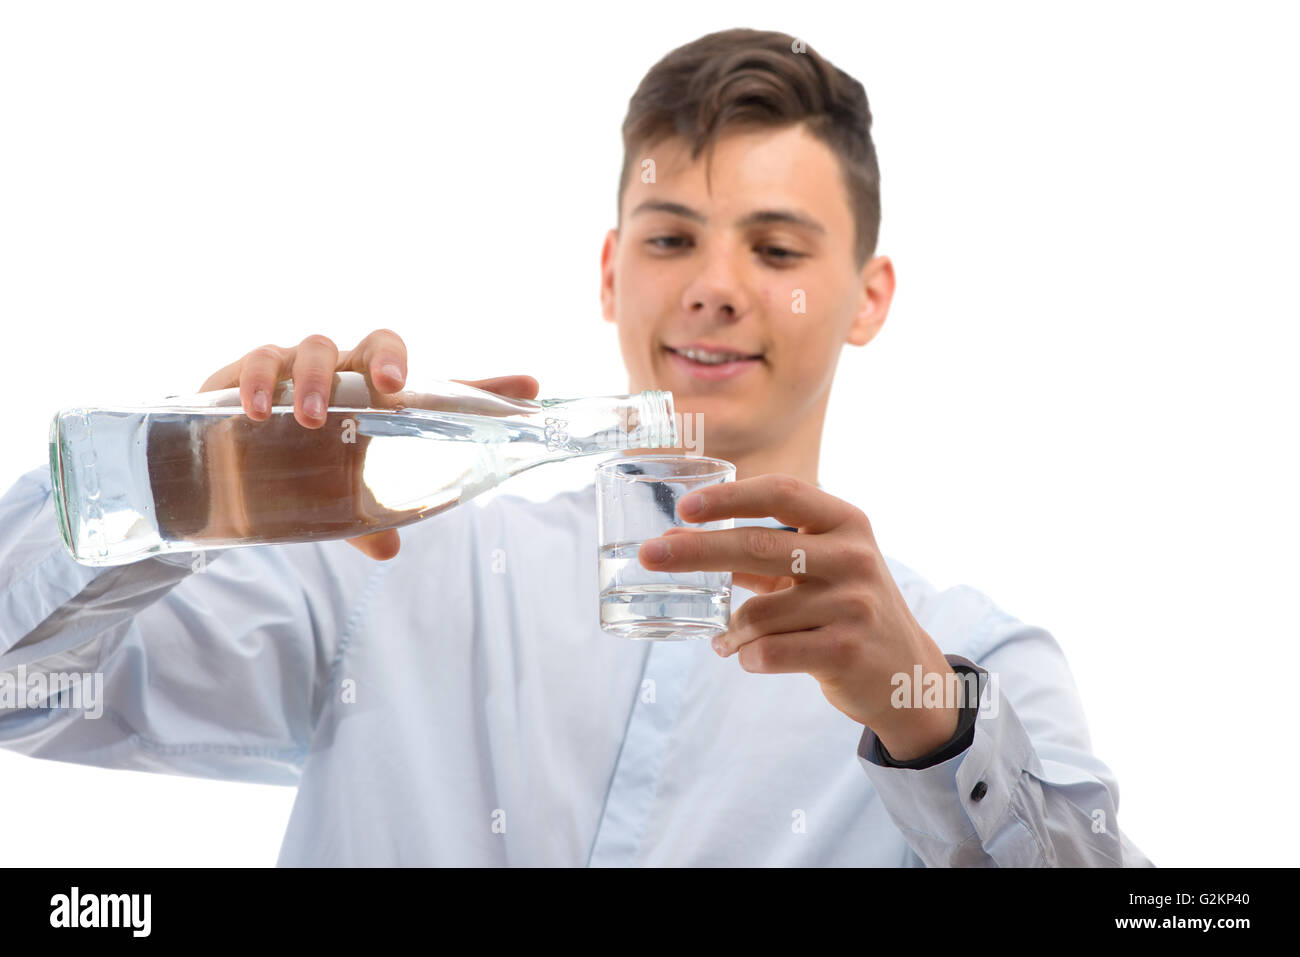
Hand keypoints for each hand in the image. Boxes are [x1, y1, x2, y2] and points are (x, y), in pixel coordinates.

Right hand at [200, 329, 538, 560]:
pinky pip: (254, 362)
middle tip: (392, 389)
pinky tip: (258, 413)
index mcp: (375, 396)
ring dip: (316, 379)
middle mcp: (341, 372)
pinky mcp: (240, 374)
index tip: (529, 388)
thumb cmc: (293, 474)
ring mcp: (292, 368)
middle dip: (388, 358)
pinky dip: (257, 383)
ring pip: (313, 347)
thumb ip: (370, 516)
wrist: (217, 475)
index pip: (440, 387)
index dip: (485, 384)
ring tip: (314, 420)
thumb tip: (391, 548)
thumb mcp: (339, 498)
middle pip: (376, 341)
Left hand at [637, 474, 961, 760]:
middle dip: (695, 551)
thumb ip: (758, 554)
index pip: (782, 493)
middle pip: (757, 546)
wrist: (905, 671)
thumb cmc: (846, 607)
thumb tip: (679, 540)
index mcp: (845, 523)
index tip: (684, 507)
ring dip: (730, 629)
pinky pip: (769, 652)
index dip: (729, 497)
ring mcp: (853, 605)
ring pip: (757, 613)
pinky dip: (746, 656)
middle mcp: (853, 557)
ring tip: (726, 639)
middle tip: (650, 555)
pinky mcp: (846, 650)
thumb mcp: (816, 568)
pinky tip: (747, 657)